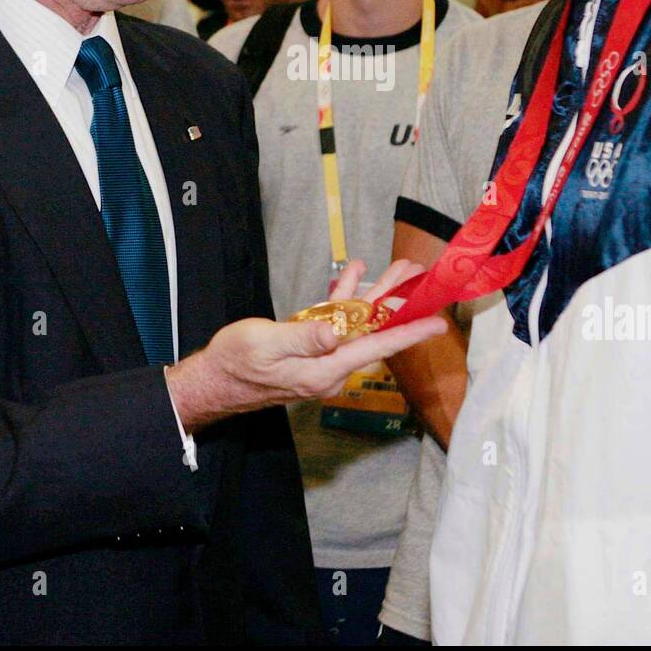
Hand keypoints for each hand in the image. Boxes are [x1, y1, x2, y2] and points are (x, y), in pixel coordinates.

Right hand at [166, 259, 445, 431]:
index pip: (376, 347)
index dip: (408, 332)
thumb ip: (303, 338)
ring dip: (374, 296)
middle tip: (416, 276)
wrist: (215, 380)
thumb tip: (336, 333)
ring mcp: (322, 361)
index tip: (436, 323)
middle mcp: (330, 369)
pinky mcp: (312, 352)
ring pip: (358, 325)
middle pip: (373, 332)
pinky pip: (338, 324)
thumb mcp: (266, 344)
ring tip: (393, 270)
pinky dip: (346, 300)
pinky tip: (354, 275)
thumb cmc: (235, 363)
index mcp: (324, 371)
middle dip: (396, 303)